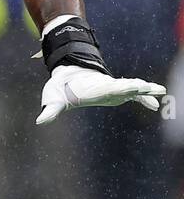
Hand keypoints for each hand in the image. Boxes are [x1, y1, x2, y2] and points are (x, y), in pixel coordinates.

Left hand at [36, 64, 165, 125]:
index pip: (111, 87)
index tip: (135, 85)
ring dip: (145, 91)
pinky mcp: (116, 92)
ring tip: (159, 91)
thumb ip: (50, 111)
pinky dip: (143, 99)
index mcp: (96, 88)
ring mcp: (114, 89)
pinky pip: (133, 95)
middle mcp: (108, 87)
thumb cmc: (60, 88)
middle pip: (126, 86)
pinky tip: (154, 106)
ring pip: (132, 89)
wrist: (68, 76)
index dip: (123, 87)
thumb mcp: (53, 98)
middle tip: (149, 87)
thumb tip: (39, 122)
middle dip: (137, 87)